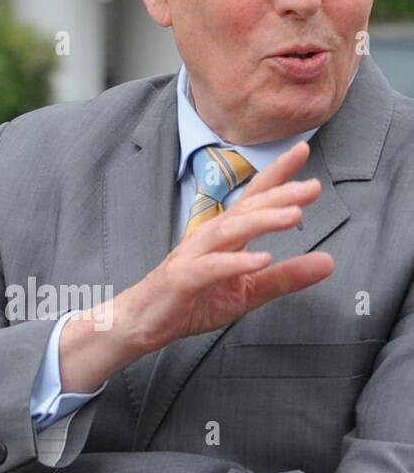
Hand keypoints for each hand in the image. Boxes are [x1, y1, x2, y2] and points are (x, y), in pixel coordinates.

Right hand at [126, 140, 333, 349]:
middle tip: (312, 185)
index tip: (302, 151)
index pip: (253, 198)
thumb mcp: (247, 292)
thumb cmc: (191, 301)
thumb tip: (328, 261)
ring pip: (228, 231)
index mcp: (226, 237)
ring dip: (261, 220)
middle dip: (277, 193)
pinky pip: (211, 267)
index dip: (277, 175)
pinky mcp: (182, 279)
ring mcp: (192, 256)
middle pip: (244, 208)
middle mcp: (209, 238)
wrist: (144, 321)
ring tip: (293, 214)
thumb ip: (286, 277)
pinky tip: (260, 259)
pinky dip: (235, 262)